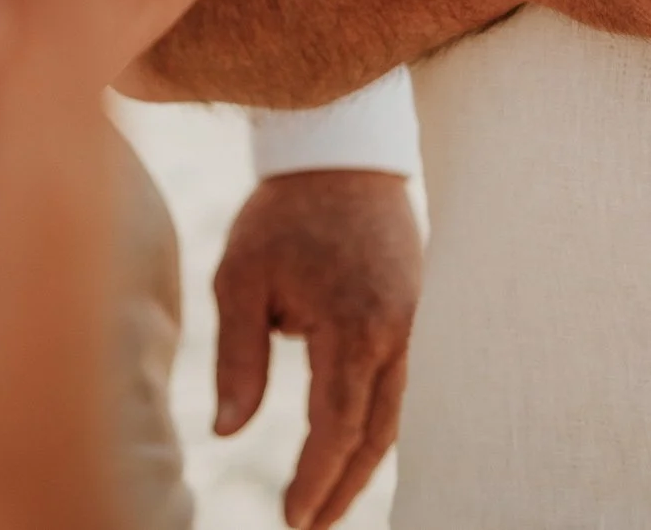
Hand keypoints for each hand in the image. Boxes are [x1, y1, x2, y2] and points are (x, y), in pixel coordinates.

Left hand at [213, 171, 422, 529]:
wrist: (342, 157)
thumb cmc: (284, 216)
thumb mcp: (242, 280)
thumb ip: (239, 360)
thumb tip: (228, 433)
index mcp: (353, 325)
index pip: (336, 426)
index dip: (315, 478)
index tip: (289, 517)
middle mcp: (398, 330)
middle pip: (378, 432)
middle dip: (344, 485)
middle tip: (310, 526)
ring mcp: (419, 320)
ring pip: (400, 412)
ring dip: (366, 459)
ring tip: (329, 497)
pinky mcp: (421, 310)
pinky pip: (409, 383)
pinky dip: (383, 422)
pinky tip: (358, 442)